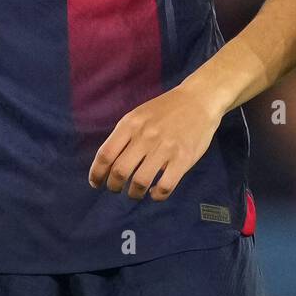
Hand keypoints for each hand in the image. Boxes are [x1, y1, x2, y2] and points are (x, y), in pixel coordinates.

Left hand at [88, 81, 225, 200]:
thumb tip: (108, 163)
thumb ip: (124, 136)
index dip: (96, 173)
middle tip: (116, 189)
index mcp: (131, 124)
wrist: (199, 100)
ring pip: (140, 182)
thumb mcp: (139, 115)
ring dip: (134, 193)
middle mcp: (145, 136)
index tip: (96, 183)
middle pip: (120, 171)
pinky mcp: (183, 159)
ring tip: (135, 193)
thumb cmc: (166, 109)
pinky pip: (165, 186)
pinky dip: (156, 195)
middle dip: (113, 186)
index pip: (105, 154)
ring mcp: (165, 148)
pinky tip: (155, 192)